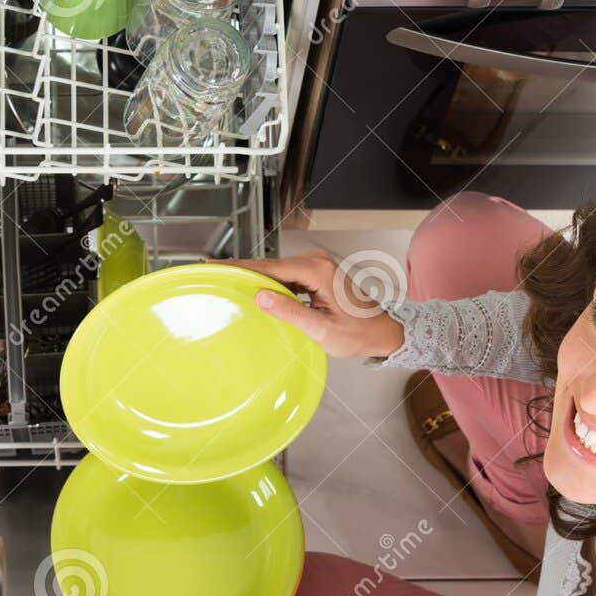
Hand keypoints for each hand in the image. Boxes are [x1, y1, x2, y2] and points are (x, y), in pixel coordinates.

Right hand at [231, 249, 405, 359]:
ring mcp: (317, 266)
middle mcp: (316, 262)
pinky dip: (270, 282)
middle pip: (271, 265)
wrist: (382, 331)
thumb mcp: (321, 329)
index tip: (216, 265)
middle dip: (243, 269)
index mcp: (318, 271)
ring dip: (255, 276)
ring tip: (228, 281)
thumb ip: (290, 312)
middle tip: (214, 273)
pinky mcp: (316, 273)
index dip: (240, 267)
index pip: (270, 267)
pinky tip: (254, 290)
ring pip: (277, 269)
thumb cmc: (358, 333)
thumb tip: (260, 297)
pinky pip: (287, 275)